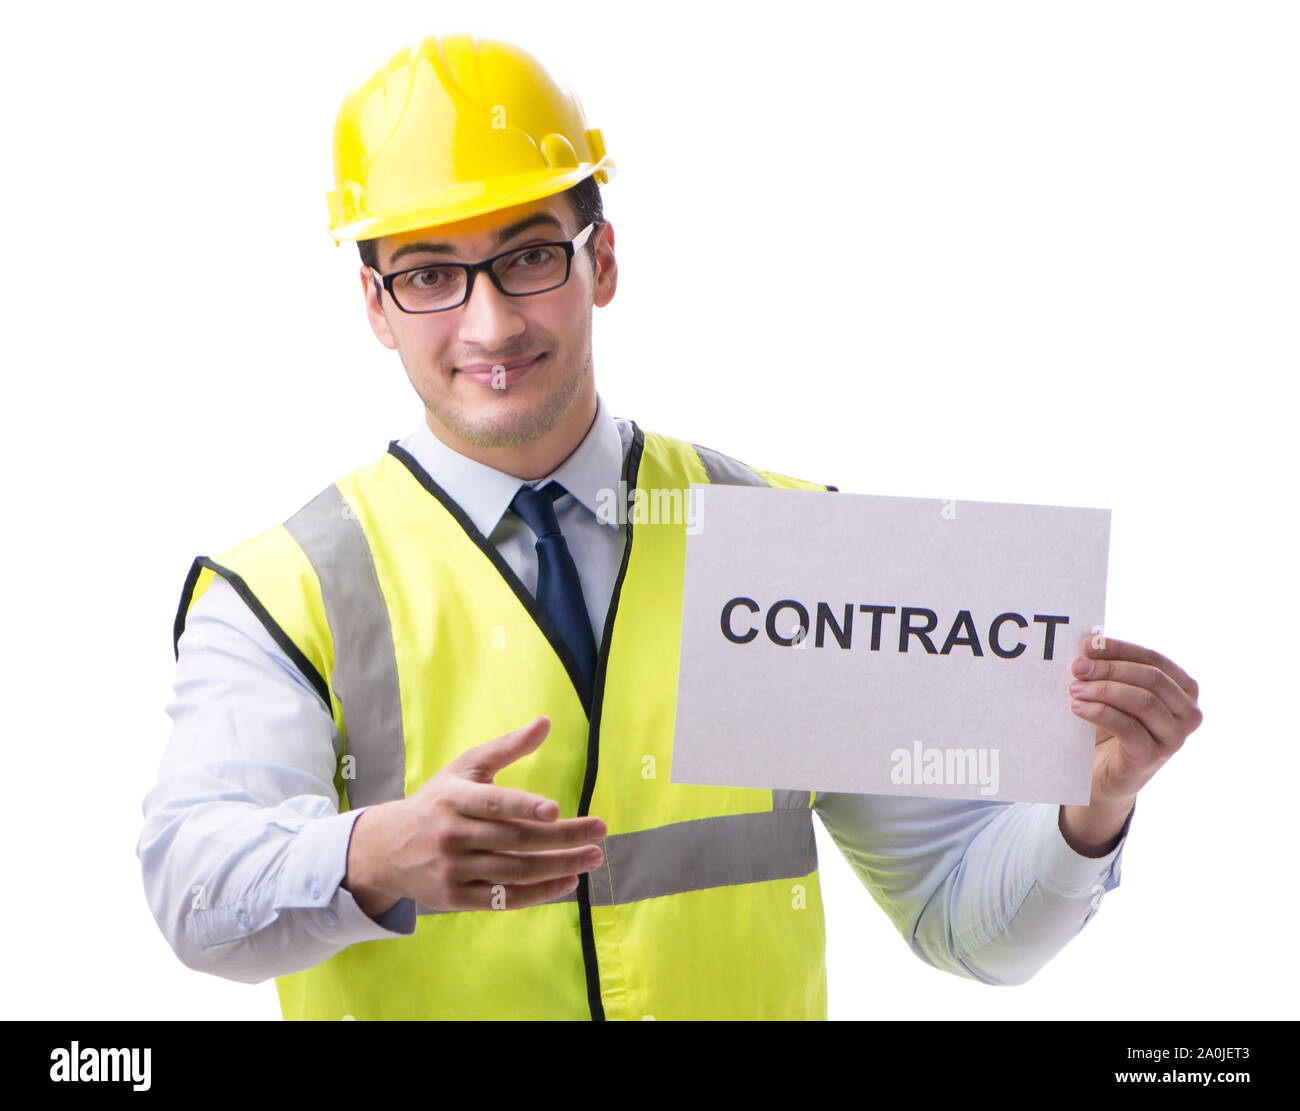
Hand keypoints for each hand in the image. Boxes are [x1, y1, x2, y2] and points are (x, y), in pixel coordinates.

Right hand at [343, 716, 606, 915]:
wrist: (388, 847)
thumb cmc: (439, 800)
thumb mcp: (465, 767)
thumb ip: (506, 747)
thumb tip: (545, 722)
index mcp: (454, 798)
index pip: (494, 803)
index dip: (524, 807)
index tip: (556, 810)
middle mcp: (452, 834)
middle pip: (515, 839)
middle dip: (562, 837)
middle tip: (600, 831)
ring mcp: (453, 869)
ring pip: (515, 871)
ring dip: (559, 866)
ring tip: (592, 857)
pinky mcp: (456, 898)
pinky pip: (504, 899)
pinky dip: (539, 893)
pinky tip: (568, 882)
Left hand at [1060, 633, 1202, 853]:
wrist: (1105, 776)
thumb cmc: (1111, 727)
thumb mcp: (1117, 695)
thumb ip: (1112, 670)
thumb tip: (1090, 643)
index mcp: (1184, 689)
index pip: (1153, 659)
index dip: (1119, 649)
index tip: (1087, 645)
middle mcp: (1188, 713)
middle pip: (1151, 678)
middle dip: (1110, 668)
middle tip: (1077, 667)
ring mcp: (1174, 737)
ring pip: (1142, 701)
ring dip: (1104, 690)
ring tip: (1074, 688)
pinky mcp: (1153, 756)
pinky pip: (1128, 727)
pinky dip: (1100, 712)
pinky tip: (1078, 707)